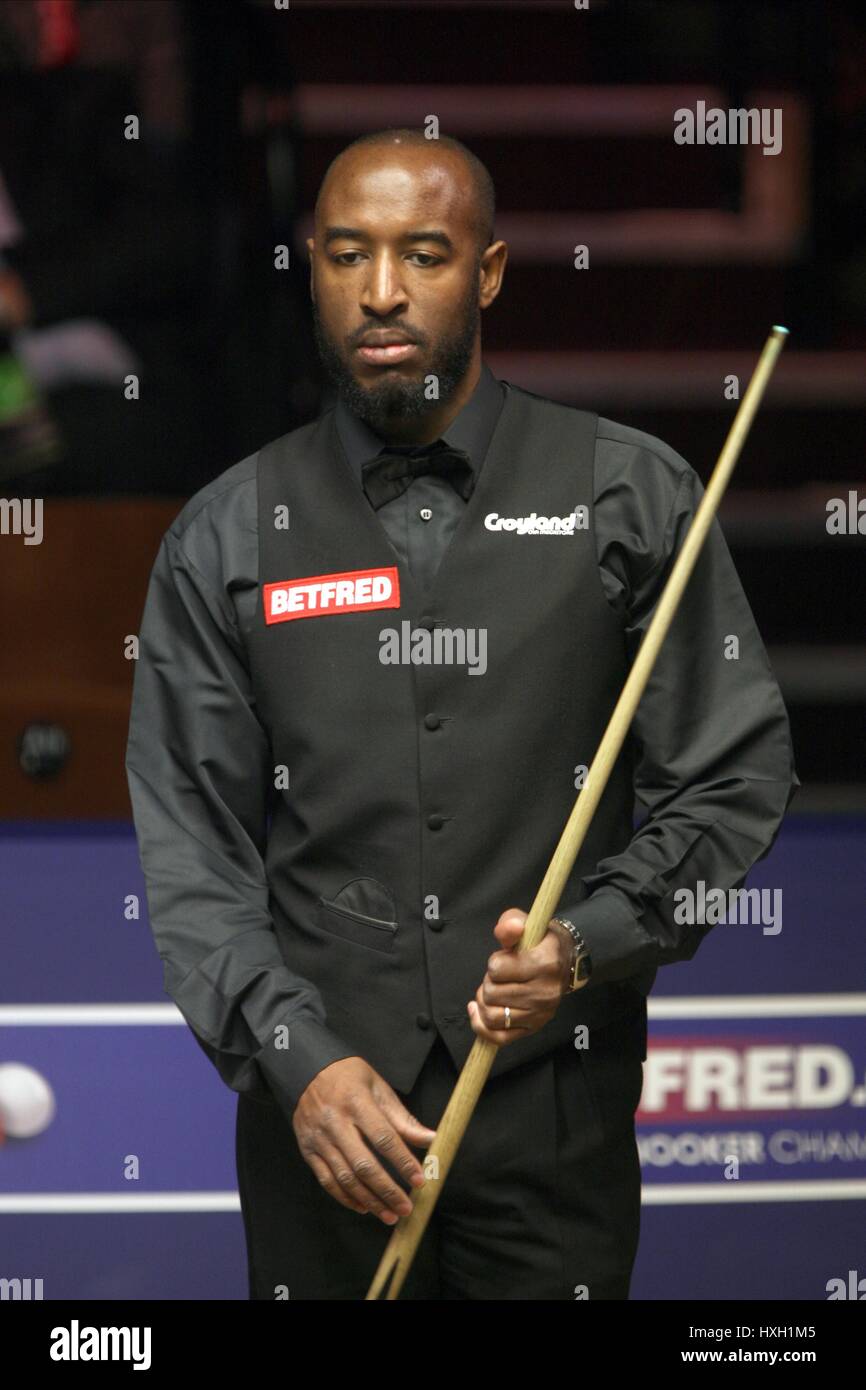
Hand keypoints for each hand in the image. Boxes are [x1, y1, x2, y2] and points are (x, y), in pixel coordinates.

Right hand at [293, 1056, 436, 1224]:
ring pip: (345, 1177)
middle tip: (406, 1208)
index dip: (402, 1162)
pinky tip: (363, 1207)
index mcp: (357, 1102)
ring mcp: (318, 1138)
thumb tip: (431, 1139)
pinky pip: (326, 1180)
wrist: (307, 1069)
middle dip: (387, 1190)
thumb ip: (402, 1119)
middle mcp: (335, 1122)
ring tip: (389, 1215)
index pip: (384, 1138)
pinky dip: (345, 1197)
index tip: (419, 1180)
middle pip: (363, 1164)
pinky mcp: (307, 1149)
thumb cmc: (350, 1077)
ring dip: (369, 1200)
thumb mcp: (378, 1088)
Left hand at [468, 908, 570, 1045]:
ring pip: (492, 1016)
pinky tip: (478, 1011)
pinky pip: (498, 1038)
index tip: (505, 958)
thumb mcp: (527, 924)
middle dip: (488, 982)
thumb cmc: (540, 943)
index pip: (497, 969)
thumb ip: (510, 923)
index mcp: (545, 963)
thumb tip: (509, 929)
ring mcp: (539, 1014)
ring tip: (493, 991)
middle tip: (499, 976)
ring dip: (484, 1002)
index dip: (494, 962)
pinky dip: (481, 1026)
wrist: (565, 962)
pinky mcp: (532, 1029)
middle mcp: (544, 993)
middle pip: (492, 994)